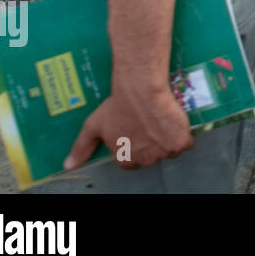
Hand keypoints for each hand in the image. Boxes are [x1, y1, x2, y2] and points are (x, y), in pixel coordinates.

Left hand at [64, 79, 192, 171]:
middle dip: (153, 144)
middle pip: (153, 156)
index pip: (131, 160)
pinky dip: (184, 135)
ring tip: (164, 120)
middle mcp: (145, 160)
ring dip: (169, 140)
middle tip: (151, 124)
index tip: (137, 132)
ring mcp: (164, 152)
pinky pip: (186, 143)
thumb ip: (81, 147)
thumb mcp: (93, 125)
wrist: (142, 90)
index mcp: (125, 159)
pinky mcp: (181, 142)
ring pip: (170, 150)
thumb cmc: (117, 106)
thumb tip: (68, 166)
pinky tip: (177, 122)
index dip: (135, 146)